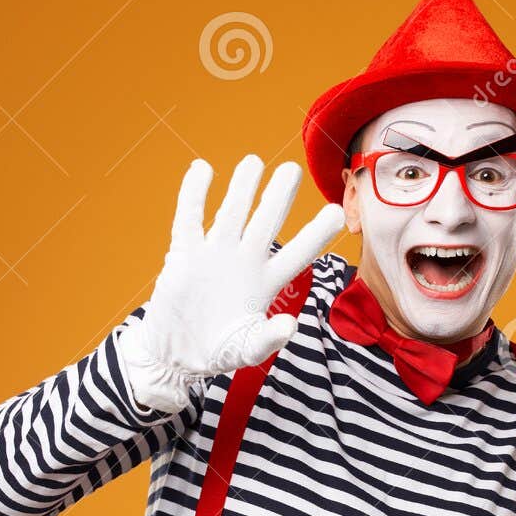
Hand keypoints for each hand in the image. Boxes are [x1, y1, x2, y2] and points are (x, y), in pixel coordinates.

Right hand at [119, 154, 343, 411]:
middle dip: (279, 196)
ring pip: (231, 213)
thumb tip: (290, 327)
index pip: (298, 253)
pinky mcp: (185, 254)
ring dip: (241, 188)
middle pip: (266, 222)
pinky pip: (190, 218)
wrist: (177, 353)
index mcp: (267, 283)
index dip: (317, 234)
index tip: (338, 211)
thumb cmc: (218, 352)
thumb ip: (269, 339)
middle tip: (292, 170)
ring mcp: (215, 254)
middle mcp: (245, 262)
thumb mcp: (247, 351)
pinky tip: (202, 169)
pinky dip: (194, 194)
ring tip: (253, 162)